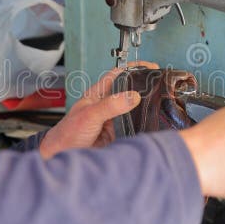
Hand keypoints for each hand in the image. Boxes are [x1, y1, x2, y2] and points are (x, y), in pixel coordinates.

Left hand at [39, 61, 158, 157]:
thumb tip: (133, 96)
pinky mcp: (117, 135)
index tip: (149, 66)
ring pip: (132, 110)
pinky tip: (152, 125)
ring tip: (161, 104)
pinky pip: (132, 127)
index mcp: (98, 94)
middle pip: (128, 92)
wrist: (62, 157)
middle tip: (161, 86)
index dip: (133, 68)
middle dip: (143, 88)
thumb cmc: (67, 134)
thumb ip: (110, 106)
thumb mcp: (89, 115)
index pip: (117, 74)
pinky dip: (142, 126)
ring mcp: (113, 120)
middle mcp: (107, 105)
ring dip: (144, 108)